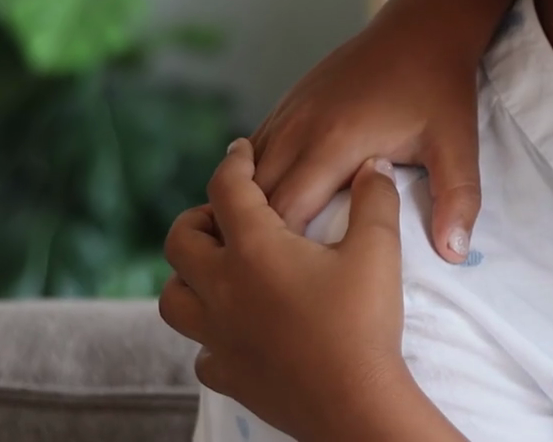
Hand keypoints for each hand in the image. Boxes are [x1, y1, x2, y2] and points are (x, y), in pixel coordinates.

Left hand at [159, 139, 419, 439]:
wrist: (354, 402)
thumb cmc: (364, 322)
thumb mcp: (379, 250)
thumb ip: (375, 199)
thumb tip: (375, 165)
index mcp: (254, 250)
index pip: (226, 189)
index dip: (232, 162)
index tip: (239, 151)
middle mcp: (222, 289)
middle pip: (180, 241)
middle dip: (199, 219)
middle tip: (227, 215)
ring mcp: (216, 335)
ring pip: (172, 297)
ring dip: (188, 277)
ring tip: (220, 271)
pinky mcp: (225, 373)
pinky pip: (201, 350)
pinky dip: (211, 335)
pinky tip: (238, 331)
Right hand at [251, 21, 482, 262]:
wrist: (423, 27)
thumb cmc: (441, 89)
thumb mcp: (457, 145)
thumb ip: (457, 199)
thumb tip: (454, 253)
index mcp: (335, 143)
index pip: (284, 212)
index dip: (280, 253)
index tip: (288, 286)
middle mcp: (300, 127)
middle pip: (252, 196)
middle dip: (254, 237)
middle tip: (264, 280)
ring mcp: (289, 111)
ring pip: (246, 172)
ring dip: (249, 208)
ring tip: (258, 252)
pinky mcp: (289, 103)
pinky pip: (256, 149)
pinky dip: (254, 180)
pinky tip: (266, 208)